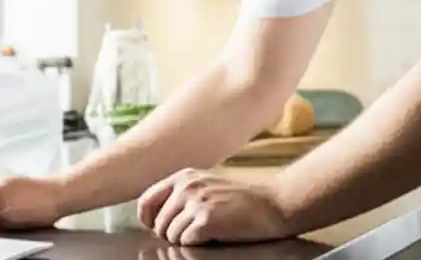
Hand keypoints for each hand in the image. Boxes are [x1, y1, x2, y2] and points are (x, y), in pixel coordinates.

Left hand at [137, 168, 288, 245]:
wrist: (274, 204)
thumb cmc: (242, 201)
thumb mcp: (206, 186)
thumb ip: (181, 195)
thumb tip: (155, 218)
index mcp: (183, 176)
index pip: (146, 200)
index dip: (149, 220)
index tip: (159, 229)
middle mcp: (186, 186)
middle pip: (158, 224)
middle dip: (172, 234)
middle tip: (194, 233)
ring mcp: (196, 201)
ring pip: (170, 235)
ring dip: (186, 240)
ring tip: (207, 233)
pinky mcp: (207, 219)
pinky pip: (185, 241)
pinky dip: (197, 244)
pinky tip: (214, 236)